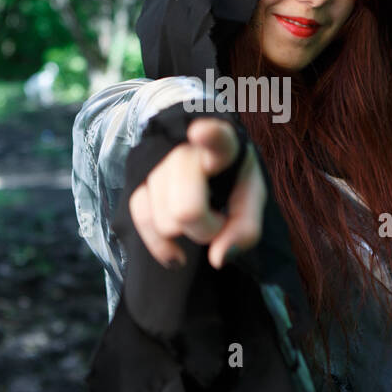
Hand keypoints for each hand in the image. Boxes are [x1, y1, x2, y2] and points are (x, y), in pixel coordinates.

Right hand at [127, 117, 264, 269]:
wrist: (210, 173)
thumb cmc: (233, 184)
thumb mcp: (251, 203)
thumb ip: (245, 230)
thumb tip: (218, 258)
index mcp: (224, 147)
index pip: (216, 138)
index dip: (208, 137)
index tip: (200, 133)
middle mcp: (185, 151)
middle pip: (186, 207)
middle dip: (204, 229)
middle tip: (219, 222)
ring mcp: (158, 166)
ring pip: (164, 219)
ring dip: (185, 233)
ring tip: (202, 221)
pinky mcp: (140, 183)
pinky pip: (142, 219)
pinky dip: (159, 244)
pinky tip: (176, 255)